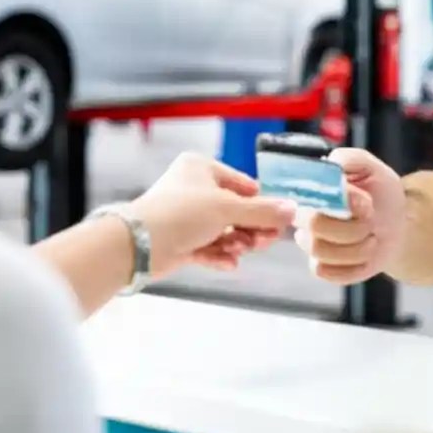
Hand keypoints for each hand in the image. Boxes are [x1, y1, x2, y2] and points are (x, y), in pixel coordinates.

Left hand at [128, 152, 295, 277]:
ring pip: (224, 231)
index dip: (261, 204)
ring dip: (236, 243)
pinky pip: (209, 247)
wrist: (139, 244)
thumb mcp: (228, 208)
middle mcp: (193, 189)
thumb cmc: (180, 214)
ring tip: (240, 251)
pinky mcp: (180, 241)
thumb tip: (293, 209)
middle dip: (250, 228)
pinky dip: (220, 255)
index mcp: (201, 169)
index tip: (278, 222)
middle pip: (236, 210)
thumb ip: (263, 211)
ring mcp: (186, 216)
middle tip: (263, 242)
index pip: (243, 185)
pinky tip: (229, 264)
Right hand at [293, 147, 406, 284]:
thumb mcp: (372, 167)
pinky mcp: (324, 268)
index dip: (341, 202)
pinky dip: (354, 265)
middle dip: (352, 226)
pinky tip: (365, 253)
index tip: (365, 202)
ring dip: (357, 246)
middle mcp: (306, 217)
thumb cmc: (380, 191)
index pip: (305, 197)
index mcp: (312, 191)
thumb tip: (330, 164)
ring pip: (321, 253)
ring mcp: (313, 245)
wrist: (397, 222)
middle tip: (371, 220)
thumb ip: (350, 159)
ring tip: (371, 236)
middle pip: (314, 227)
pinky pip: (328, 273)